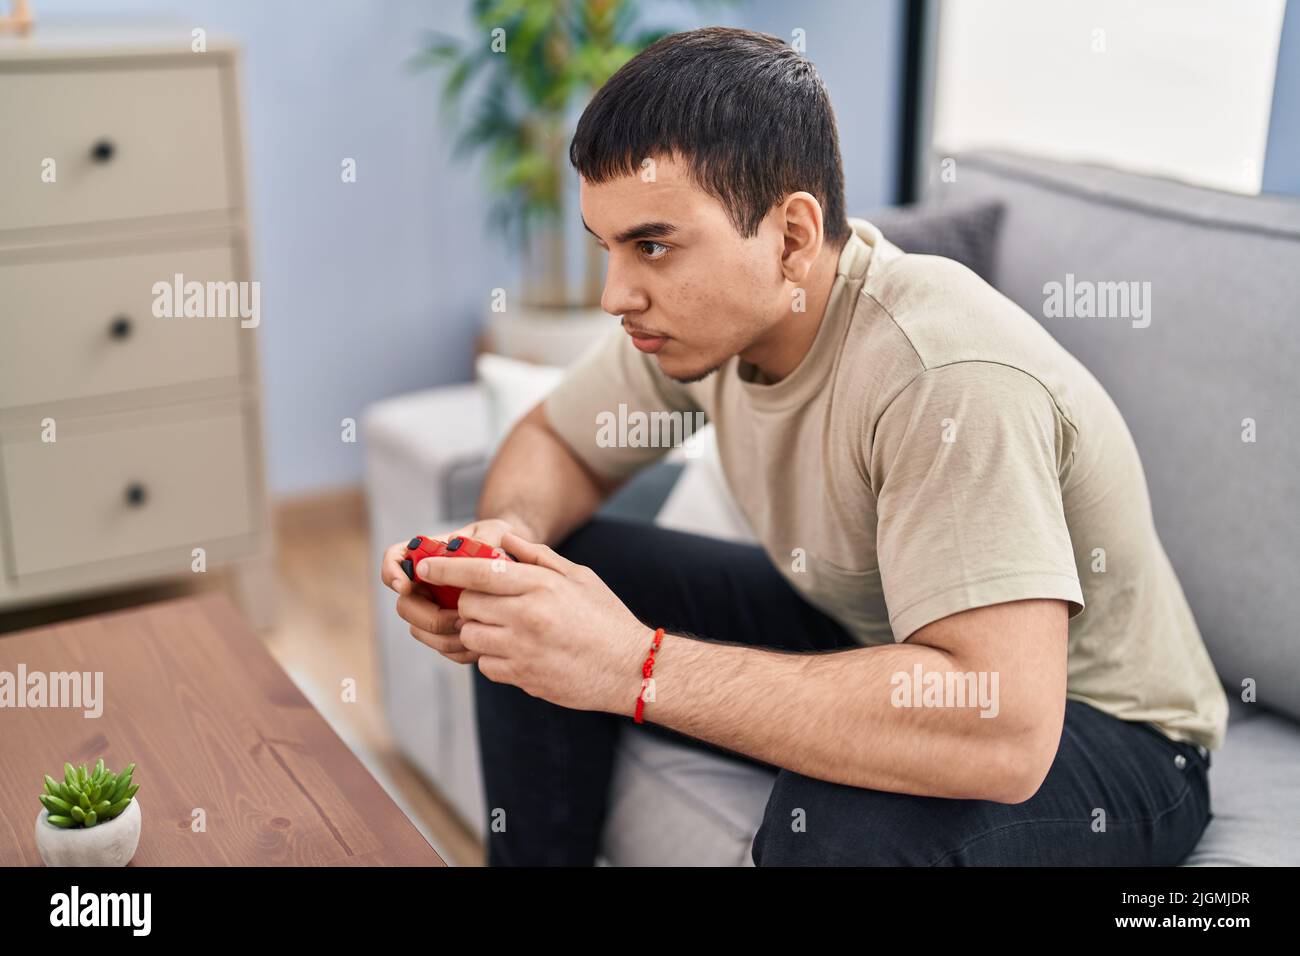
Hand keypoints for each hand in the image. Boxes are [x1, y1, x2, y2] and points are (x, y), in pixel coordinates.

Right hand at [380, 518, 532, 664]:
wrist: (515, 565)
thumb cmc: (498, 542)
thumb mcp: (494, 533)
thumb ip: (482, 537)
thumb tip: (467, 547)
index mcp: (428, 555)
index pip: (394, 559)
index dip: (392, 573)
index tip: (405, 585)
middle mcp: (424, 583)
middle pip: (405, 605)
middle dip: (429, 617)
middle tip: (459, 618)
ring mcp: (432, 608)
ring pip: (420, 631)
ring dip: (445, 637)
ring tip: (476, 631)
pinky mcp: (446, 631)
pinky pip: (441, 647)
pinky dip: (458, 650)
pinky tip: (480, 645)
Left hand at [415, 531, 650, 713]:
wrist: (632, 668)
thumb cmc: (607, 618)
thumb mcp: (579, 577)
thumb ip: (538, 557)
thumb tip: (505, 539)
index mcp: (540, 586)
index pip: (478, 572)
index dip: (445, 568)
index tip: (425, 566)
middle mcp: (526, 616)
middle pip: (468, 605)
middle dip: (470, 602)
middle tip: (488, 603)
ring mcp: (522, 650)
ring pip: (471, 637)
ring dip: (479, 631)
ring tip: (504, 628)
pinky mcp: (523, 678)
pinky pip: (486, 666)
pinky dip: (493, 658)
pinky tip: (517, 651)